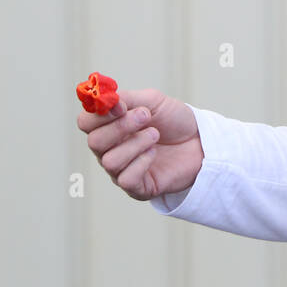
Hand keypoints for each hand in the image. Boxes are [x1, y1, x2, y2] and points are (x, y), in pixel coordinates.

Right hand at [77, 88, 203, 201]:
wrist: (201, 140)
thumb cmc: (174, 121)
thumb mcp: (152, 101)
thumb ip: (126, 98)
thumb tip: (108, 102)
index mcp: (109, 126)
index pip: (85, 122)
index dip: (100, 114)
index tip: (121, 106)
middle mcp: (109, 149)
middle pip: (94, 142)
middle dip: (121, 127)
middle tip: (146, 117)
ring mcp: (120, 170)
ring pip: (110, 161)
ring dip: (136, 143)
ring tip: (155, 135)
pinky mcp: (136, 188)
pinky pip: (126, 179)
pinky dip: (142, 162)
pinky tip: (154, 153)